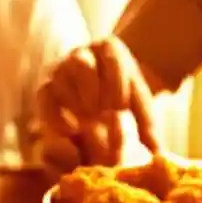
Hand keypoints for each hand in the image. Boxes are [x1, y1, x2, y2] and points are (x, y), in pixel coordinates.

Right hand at [37, 37, 160, 166]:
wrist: (104, 97)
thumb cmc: (125, 98)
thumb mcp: (140, 105)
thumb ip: (148, 125)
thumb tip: (158, 154)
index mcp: (109, 48)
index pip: (111, 57)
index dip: (115, 84)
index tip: (120, 108)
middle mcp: (82, 53)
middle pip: (81, 63)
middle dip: (92, 91)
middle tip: (103, 115)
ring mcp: (61, 69)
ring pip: (61, 79)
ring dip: (76, 104)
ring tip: (91, 124)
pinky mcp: (46, 88)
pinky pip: (44, 98)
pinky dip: (53, 115)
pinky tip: (71, 131)